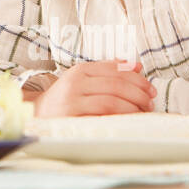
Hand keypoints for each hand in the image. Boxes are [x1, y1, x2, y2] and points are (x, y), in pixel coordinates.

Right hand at [35, 59, 156, 116]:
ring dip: (133, 108)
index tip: (150, 89)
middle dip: (139, 94)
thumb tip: (137, 66)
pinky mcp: (72, 119)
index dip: (137, 79)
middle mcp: (75, 83)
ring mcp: (72, 102)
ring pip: (111, 102)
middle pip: (116, 86)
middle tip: (150, 102)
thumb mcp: (84, 79)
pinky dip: (120, 120)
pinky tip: (129, 122)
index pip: (116, 70)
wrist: (38, 115)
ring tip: (143, 112)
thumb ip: (109, 71)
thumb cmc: (66, 97)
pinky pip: (102, 118)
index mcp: (80, 70)